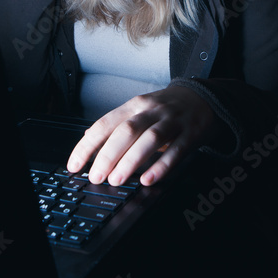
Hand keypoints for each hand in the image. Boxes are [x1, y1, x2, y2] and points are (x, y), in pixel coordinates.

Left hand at [67, 86, 216, 185]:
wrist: (203, 97)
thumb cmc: (166, 108)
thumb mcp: (139, 109)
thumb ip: (115, 123)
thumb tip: (88, 137)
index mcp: (134, 105)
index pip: (105, 124)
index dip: (87, 145)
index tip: (74, 164)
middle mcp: (151, 111)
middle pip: (126, 131)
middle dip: (108, 155)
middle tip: (96, 176)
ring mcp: (172, 121)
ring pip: (149, 139)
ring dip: (131, 161)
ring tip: (117, 180)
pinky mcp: (190, 134)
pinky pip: (176, 151)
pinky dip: (161, 166)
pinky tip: (149, 179)